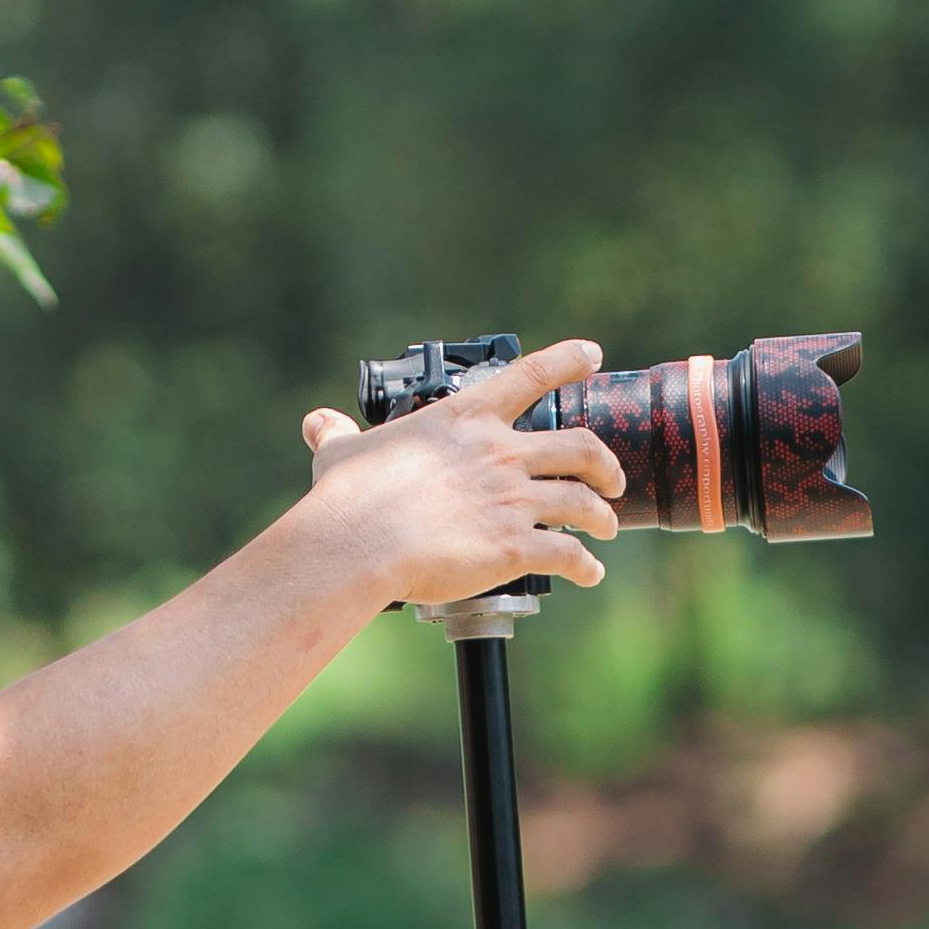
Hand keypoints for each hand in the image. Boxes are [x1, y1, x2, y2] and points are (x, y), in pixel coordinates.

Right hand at [290, 335, 622, 610]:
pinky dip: (586, 565)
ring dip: (602, 516)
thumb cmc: (348, 500)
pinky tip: (589, 574)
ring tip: (606, 529)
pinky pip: (569, 554)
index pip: (529, 375)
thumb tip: (318, 423)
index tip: (591, 355)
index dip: (566, 360)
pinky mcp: (515, 547)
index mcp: (466, 420)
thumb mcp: (341, 454)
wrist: (357, 546)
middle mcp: (500, 453)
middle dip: (604, 463)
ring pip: (583, 502)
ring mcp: (512, 500)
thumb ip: (338, 435)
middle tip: (611, 480)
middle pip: (580, 446)